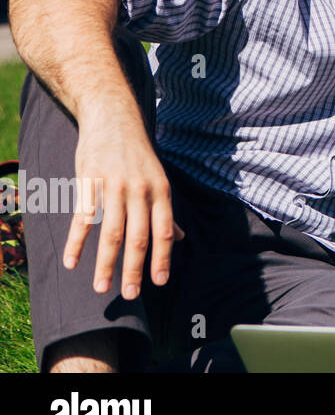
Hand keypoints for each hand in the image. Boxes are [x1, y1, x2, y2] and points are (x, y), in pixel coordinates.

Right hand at [65, 109, 182, 299]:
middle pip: (138, 237)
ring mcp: (114, 187)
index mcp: (161, 191)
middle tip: (131, 295)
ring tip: (101, 288)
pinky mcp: (89, 183)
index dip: (162, 258)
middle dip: (135, 269)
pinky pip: (82, 219)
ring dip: (105, 263)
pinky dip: (76, 242)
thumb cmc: (138, 155)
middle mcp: (140, 191)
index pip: (165, 231)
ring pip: (110, 232)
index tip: (159, 282)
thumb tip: (182, 238)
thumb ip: (166, 211)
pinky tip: (72, 262)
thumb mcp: (159, 179)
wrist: (113, 119)